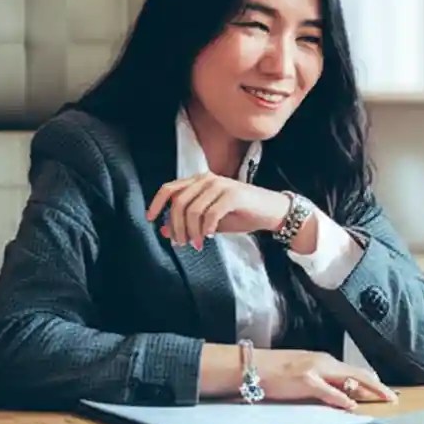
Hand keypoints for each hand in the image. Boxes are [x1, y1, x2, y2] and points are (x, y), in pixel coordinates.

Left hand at [145, 172, 288, 249]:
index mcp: (200, 181)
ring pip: (193, 209)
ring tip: (196, 244)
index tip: (150, 220)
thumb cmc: (243, 215)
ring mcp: (220, 185)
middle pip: (179, 202)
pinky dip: (205, 228)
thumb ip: (189, 223)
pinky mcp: (232, 195)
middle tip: (181, 243)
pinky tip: (208, 236)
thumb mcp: (210, 221)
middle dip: (176, 226)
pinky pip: (210, 213)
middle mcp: (207, 179)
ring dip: (191, 231)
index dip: (157, 204)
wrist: (273, 212)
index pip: (170, 189)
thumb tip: (164, 230)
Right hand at [254, 348, 397, 409]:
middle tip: (394, 398)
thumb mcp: (305, 375)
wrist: (252, 365)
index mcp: (325, 361)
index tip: (388, 392)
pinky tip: (352, 404)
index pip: (355, 372)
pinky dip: (342, 397)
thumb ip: (325, 383)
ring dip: (369, 390)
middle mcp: (324, 362)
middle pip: (359, 374)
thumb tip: (346, 394)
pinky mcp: (304, 380)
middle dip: (378, 387)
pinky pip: (328, 390)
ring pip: (350, 379)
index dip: (373, 382)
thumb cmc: (275, 372)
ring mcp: (315, 370)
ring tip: (384, 399)